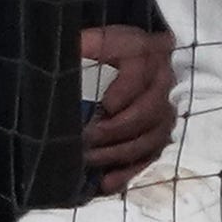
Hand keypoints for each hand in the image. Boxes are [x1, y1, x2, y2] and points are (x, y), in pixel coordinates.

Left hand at [81, 24, 175, 192]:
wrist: (124, 53)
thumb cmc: (98, 45)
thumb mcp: (89, 38)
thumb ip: (80, 46)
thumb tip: (57, 57)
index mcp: (144, 51)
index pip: (140, 72)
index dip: (126, 90)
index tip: (106, 106)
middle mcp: (162, 81)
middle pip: (149, 111)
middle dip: (115, 128)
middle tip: (84, 138)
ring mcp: (164, 109)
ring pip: (152, 137)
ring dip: (119, 152)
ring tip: (88, 159)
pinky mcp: (160, 132)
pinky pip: (151, 156)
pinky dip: (129, 170)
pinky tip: (106, 182)